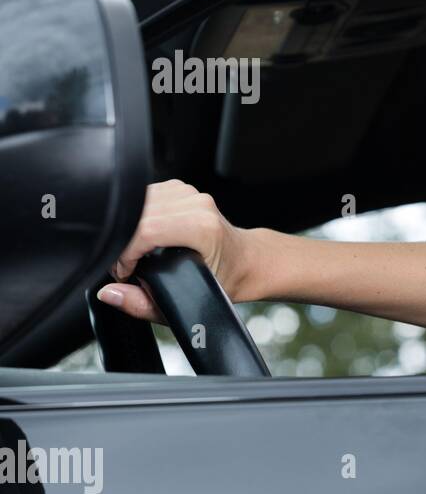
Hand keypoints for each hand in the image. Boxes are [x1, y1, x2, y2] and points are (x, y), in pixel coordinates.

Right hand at [95, 179, 257, 322]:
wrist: (247, 260)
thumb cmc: (225, 280)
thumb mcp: (187, 304)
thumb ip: (143, 304)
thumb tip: (109, 293)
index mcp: (203, 229)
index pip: (146, 230)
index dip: (126, 253)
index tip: (127, 272)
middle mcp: (198, 205)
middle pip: (136, 217)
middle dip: (123, 244)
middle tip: (130, 266)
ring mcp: (190, 193)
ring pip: (136, 204)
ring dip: (129, 228)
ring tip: (138, 251)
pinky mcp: (180, 188)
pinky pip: (144, 196)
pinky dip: (137, 216)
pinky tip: (146, 233)